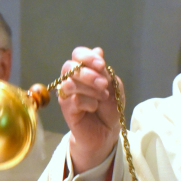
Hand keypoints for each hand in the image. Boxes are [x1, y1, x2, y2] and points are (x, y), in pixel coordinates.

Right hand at [58, 47, 122, 171]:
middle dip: (89, 74)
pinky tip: (94, 108)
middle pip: (70, 66)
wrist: (108, 130)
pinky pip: (74, 99)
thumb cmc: (110, 106)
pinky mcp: (66, 108)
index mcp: (84, 69)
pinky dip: (89, 102)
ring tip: (103, 97)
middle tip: (104, 84)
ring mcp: (67, 93)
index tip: (102, 65)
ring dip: (90, 89)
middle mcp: (72, 78)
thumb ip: (105, 71)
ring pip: (70, 83)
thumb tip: (97, 50)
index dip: (88, 57)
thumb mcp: (113, 86)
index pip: (78, 54)